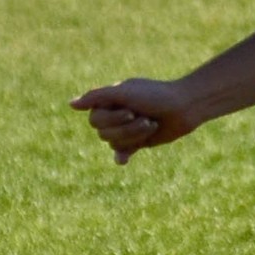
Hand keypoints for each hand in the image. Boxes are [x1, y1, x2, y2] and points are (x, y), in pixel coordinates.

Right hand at [70, 77, 196, 164]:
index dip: (112, 119)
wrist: (185, 107)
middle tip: (146, 118)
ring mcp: (126, 128)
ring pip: (115, 143)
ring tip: (152, 124)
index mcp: (109, 101)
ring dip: (134, 135)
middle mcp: (115, 114)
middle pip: (104, 134)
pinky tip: (122, 161)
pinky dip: (122, 156)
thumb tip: (70, 104)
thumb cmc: (155, 96)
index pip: (95, 120)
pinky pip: (123, 152)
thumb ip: (96, 97)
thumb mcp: (125, 93)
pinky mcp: (139, 141)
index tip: (132, 110)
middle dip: (126, 129)